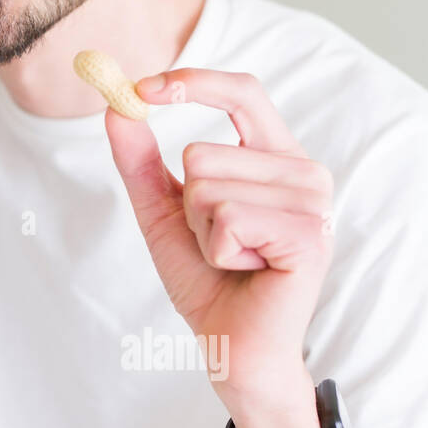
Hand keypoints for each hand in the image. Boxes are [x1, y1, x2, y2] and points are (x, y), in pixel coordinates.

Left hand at [105, 69, 333, 427]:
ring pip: (208, 185)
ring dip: (201, 230)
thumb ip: (139, 159)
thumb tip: (114, 106)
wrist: (232, 345)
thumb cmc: (208, 279)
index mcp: (277, 157)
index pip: (243, 91)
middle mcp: (305, 172)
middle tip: (215, 242)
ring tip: (232, 256)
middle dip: (186, 204)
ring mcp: (314, 202)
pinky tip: (247, 269)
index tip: (142, 89)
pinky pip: (228, 218)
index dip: (193, 82)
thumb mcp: (163, 210)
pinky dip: (217, 249)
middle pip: (203, 151)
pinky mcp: (310, 235)